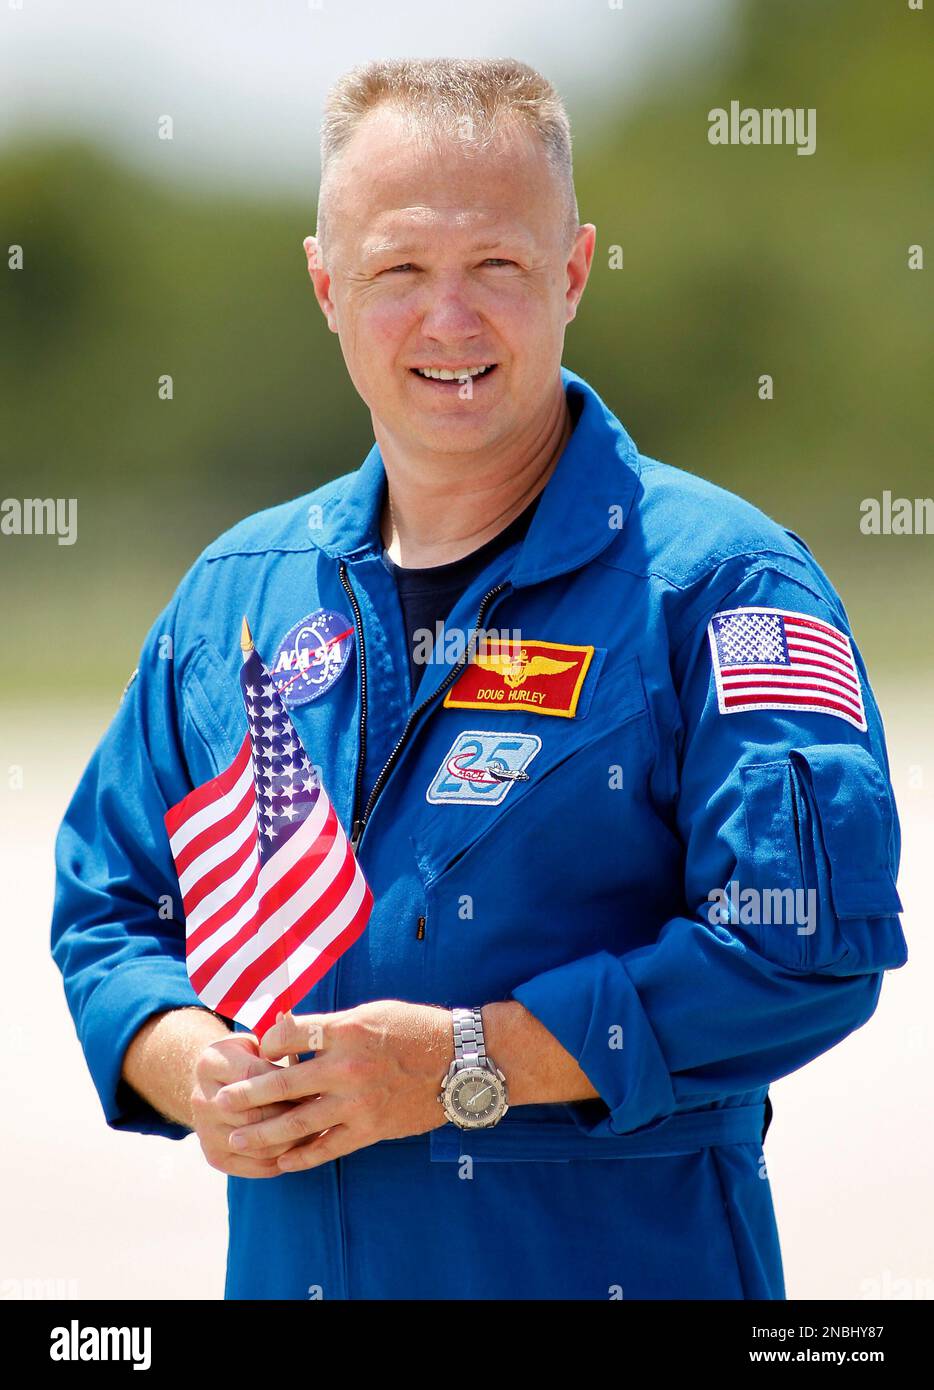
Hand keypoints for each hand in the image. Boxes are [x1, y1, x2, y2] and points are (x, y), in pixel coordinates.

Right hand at [190, 1032, 310, 1178]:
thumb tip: (307, 1042)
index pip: (253, 1078)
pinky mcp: (215, 1157)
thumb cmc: (249, 1057)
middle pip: (254, 1115)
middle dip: (292, 1113)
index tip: (317, 1083)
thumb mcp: (258, 1041)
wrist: (217, 1085)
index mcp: (209, 1064)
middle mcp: (200, 1100)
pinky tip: (306, 1147)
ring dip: (293, 1140)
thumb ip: (278, 1042)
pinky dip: (285, 1159)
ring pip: (258, 1145)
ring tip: (320, 1129)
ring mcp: (205, 1132)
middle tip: (323, 1110)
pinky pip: (257, 1165)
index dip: (288, 1082)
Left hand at [214, 1001, 454, 1172]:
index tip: (257, 1049)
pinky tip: (281, 1161)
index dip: (266, 1042)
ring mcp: (357, 1102)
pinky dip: (301, 1156)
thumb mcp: (371, 1013)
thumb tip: (290, 1028)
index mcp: (345, 1030)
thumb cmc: (415, 1028)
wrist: (462, 1060)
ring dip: (263, 1132)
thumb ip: (330, 1024)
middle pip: (281, 1083)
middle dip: (246, 1094)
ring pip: (297, 1123)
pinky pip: (327, 1147)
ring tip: (237, 1137)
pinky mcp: (370, 1129)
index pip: (287, 1035)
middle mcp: (346, 1067)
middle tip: (219, 1102)